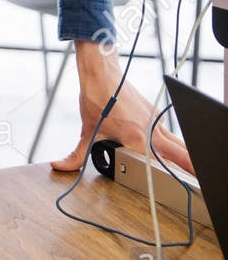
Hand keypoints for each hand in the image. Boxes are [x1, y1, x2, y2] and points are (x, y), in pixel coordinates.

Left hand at [51, 40, 192, 175]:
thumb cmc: (96, 98)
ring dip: (182, 154)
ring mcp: (155, 120)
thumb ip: (75, 156)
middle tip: (200, 180)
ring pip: (177, 141)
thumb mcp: (86, 131)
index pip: (163, 164)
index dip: (174, 177)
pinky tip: (161, 147)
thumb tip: (60, 166)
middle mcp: (151, 129)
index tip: (183, 187)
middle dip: (192, 167)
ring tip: (190, 169)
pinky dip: (166, 140)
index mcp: (137, 138)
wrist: (101, 72)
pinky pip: (165, 131)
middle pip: (181, 152)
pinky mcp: (154, 113)